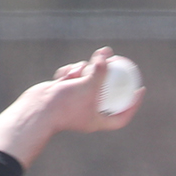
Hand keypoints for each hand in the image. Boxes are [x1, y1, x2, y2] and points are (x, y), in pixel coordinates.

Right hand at [0, 48, 142, 165]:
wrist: (36, 108)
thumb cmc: (64, 104)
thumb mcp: (88, 86)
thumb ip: (100, 71)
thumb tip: (108, 54)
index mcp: (96, 121)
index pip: (121, 116)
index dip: (133, 105)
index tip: (139, 90)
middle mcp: (87, 112)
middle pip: (105, 93)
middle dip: (108, 77)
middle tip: (115, 61)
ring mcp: (74, 103)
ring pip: (87, 80)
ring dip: (84, 71)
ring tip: (78, 70)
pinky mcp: (63, 93)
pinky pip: (73, 78)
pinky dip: (69, 73)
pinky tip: (63, 76)